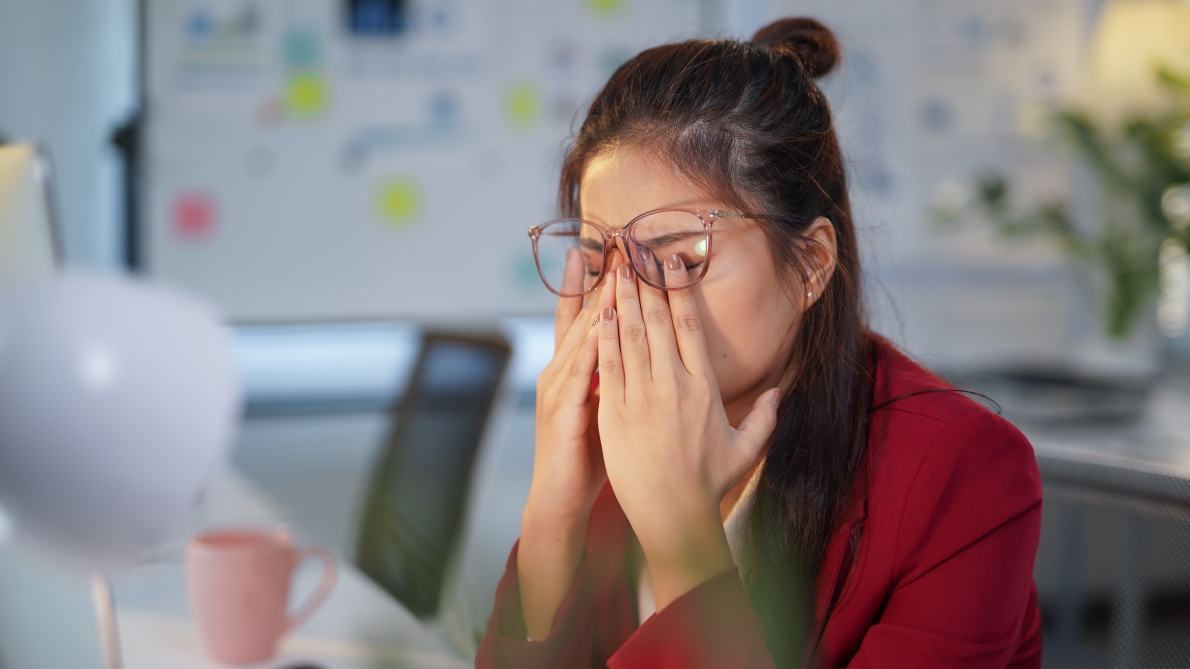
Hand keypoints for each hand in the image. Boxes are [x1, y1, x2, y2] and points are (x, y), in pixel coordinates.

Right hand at [518, 249, 605, 638]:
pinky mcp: (561, 408)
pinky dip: (590, 342)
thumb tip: (640, 352)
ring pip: (579, 334)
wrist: (559, 500)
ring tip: (613, 267)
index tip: (604, 247)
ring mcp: (557, 386)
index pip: (581, 315)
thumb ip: (614, 377)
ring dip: (597, 300)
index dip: (590, 281)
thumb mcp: (603, 409)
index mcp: (572, 369)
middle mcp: (559, 369)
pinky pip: (578, 368)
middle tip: (613, 240)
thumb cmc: (586, 456)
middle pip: (580, 314)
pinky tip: (602, 321)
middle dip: (598, 277)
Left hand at [597, 256, 780, 609]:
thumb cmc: (709, 484)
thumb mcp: (746, 448)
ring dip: (621, 299)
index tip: (671, 262)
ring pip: (630, 336)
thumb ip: (766, 417)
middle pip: (657, 321)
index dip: (679, 290)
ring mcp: (642, 397)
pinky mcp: (615, 412)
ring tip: (614, 268)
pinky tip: (597, 312)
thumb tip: (780, 393)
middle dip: (645, 282)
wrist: (674, 515)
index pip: (691, 326)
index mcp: (704, 387)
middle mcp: (674, 384)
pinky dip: (603, 336)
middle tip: (634, 250)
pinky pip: (608, 365)